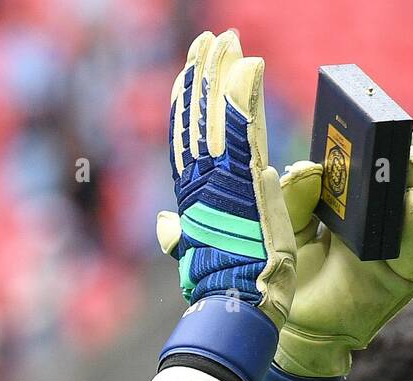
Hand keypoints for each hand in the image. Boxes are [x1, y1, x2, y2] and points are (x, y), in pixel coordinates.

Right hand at [156, 30, 295, 330]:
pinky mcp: (246, 184)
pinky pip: (245, 132)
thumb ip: (180, 237)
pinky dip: (246, 97)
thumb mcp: (196, 260)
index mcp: (192, 201)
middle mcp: (201, 185)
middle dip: (201, 77)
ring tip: (226, 40)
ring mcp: (221, 182)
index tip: (187, 74)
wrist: (232, 308)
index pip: (186, 143)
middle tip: (208, 41)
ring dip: (222, 74)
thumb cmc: (221, 292)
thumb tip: (163, 224)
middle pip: (197, 120)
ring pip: (218, 117)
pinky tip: (249, 65)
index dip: (185, 106)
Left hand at [272, 144, 412, 378]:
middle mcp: (380, 221)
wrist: (289, 331)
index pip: (371, 164)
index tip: (364, 111)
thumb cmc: (289, 276)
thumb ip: (292, 197)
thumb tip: (314, 168)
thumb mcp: (282, 227)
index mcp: (353, 204)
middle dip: (396, 151)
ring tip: (403, 158)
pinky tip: (410, 205)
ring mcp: (396, 248)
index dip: (371, 138)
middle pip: (399, 177)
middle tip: (386, 127)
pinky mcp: (403, 278)